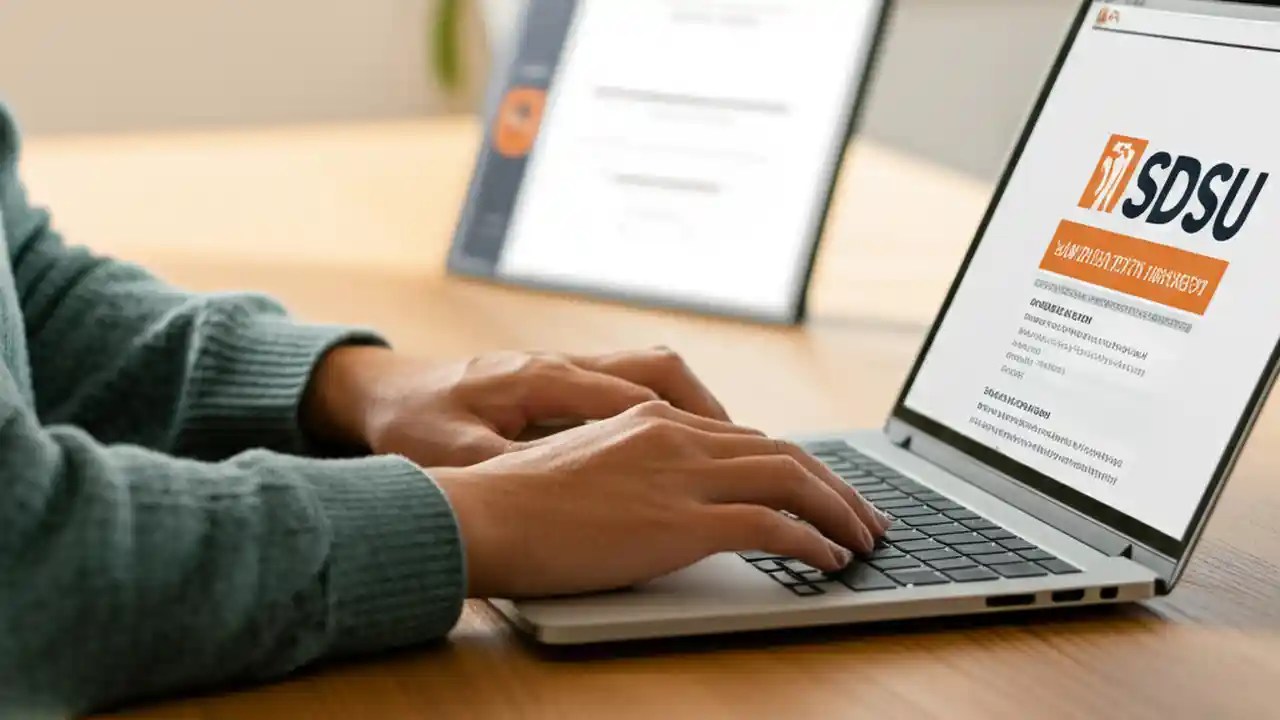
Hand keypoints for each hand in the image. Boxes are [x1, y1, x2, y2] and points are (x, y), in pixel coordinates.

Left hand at [302, 345, 728, 466]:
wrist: (379, 392)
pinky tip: (671, 452)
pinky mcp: (557, 382)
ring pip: (649, 372)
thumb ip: (507, 469)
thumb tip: (556, 493)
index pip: (636, 391)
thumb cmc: (411, 422)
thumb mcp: (453, 454)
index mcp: (543, 378)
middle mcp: (563, 365)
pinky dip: (662, 412)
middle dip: (709, 410)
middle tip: (748, 457)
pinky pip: (628, 386)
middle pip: (659, 368)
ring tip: (724, 455)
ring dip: (691, 407)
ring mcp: (562, 368)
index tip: (730, 457)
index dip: (690, 423)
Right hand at [432, 401, 892, 598]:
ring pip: (790, 478)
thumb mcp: (582, 466)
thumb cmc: (515, 501)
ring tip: (864, 538)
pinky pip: (771, 524)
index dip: (794, 464)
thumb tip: (659, 499)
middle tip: (864, 514)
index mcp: (654, 421)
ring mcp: (681, 475)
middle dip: (833, 485)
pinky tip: (829, 559)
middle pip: (782, 452)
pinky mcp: (681, 521)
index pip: (747, 437)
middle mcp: (676, 436)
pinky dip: (811, 539)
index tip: (818, 488)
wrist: (482, 513)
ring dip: (838, 510)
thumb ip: (631, 470)